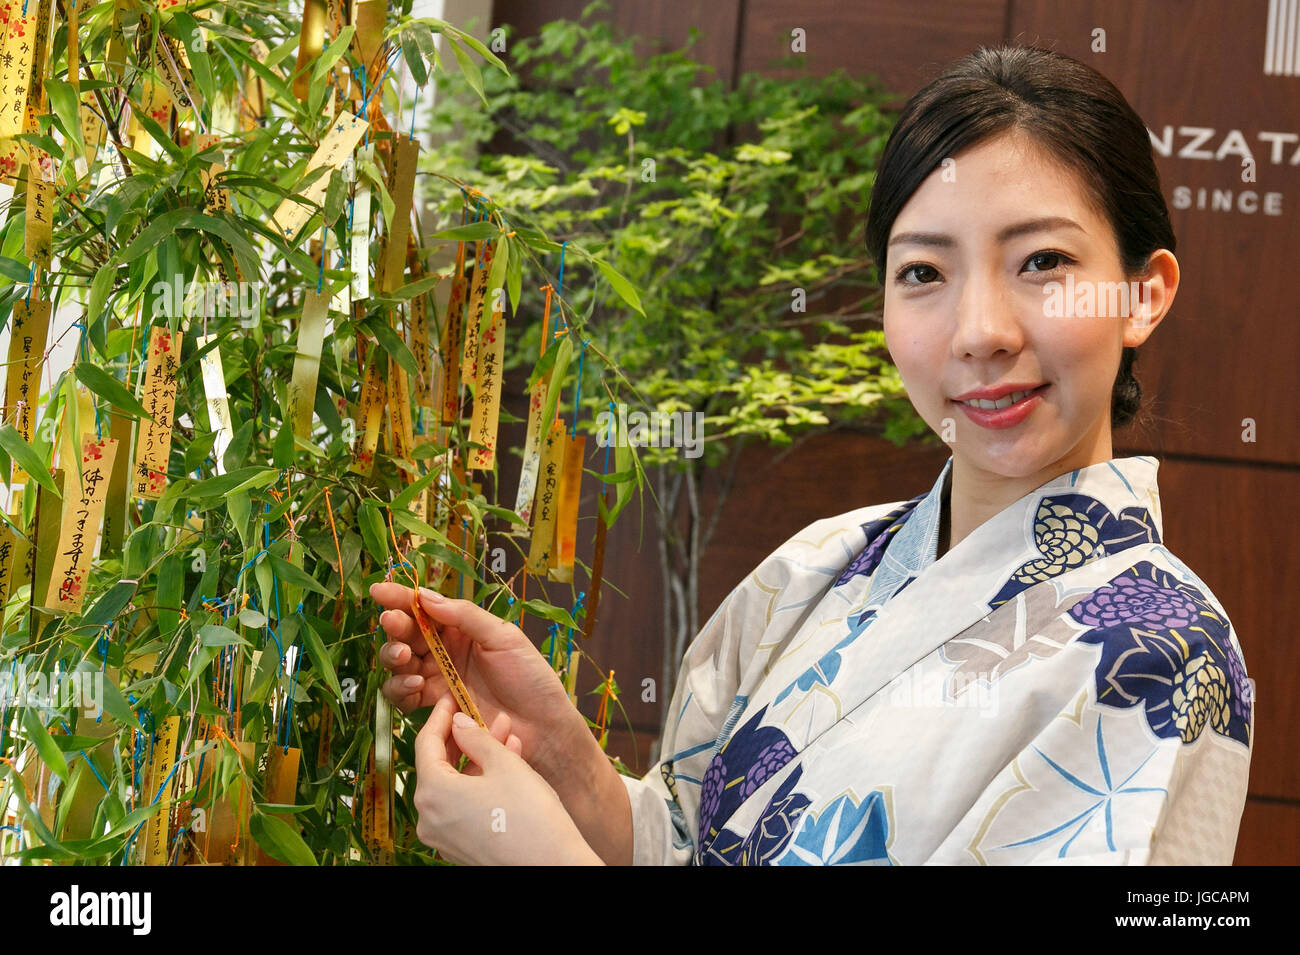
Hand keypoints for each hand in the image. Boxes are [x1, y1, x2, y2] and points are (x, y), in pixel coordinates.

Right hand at [369, 582, 588, 778]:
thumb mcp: (504, 637)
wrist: (542, 727)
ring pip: (399, 665)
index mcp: (462, 628)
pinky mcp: (435, 708)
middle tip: (393, 624)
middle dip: (395, 626)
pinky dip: (400, 690)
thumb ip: (465, 616)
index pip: (425, 608)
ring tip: (404, 658)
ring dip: (393, 658)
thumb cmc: (531, 677)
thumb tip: (425, 597)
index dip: (400, 598)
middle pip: (406, 634)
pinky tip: (414, 687)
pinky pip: (404, 697)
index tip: (379, 590)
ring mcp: (439, 680)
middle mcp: (445, 651)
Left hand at [414, 692, 602, 865]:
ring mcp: (443, 837)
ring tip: (507, 737)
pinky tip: (507, 766)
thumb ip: (476, 739)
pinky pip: (463, 806)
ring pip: (454, 786)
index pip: (426, 743)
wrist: (552, 866)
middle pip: (439, 765)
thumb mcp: (504, 765)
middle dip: (464, 738)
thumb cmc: (529, 816)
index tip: (452, 698)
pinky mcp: (460, 847)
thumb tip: (459, 724)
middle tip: (484, 715)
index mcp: (432, 793)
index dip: (441, 716)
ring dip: (478, 760)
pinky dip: (479, 784)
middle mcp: (429, 818)